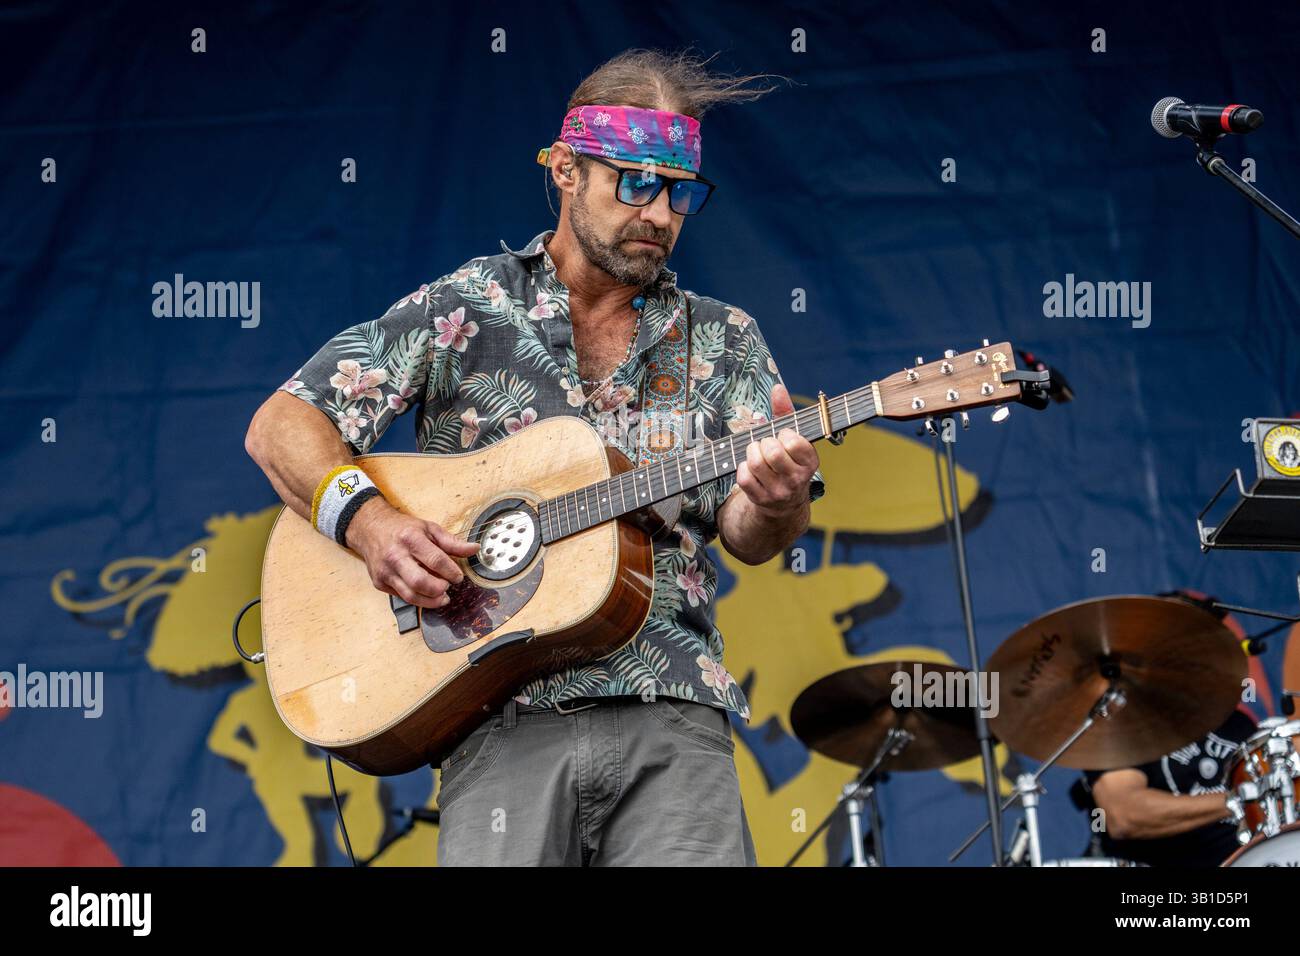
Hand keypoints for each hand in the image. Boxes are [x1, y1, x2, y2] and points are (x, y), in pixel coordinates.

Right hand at [345, 497, 479, 608]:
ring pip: (410, 595)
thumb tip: (474, 549)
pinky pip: (401, 597)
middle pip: (420, 581)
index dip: (451, 571)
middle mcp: (395, 556)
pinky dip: (417, 599)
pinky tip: (426, 595)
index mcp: (410, 539)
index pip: (435, 560)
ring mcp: (385, 571)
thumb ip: (452, 542)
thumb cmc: (402, 529)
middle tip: (447, 587)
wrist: (370, 529)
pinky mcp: (379, 583)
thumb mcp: (429, 528)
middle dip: (438, 589)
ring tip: (442, 598)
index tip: (458, 576)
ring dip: (430, 601)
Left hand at [734, 383, 819, 517]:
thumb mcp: (793, 438)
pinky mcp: (760, 499)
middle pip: (772, 453)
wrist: (784, 502)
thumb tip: (777, 388)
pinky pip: (744, 477)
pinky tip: (751, 467)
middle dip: (765, 442)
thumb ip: (785, 411)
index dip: (784, 435)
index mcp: (810, 463)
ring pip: (756, 463)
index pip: (794, 443)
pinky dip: (743, 467)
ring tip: (757, 452)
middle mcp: (796, 480)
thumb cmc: (788, 460)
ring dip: (752, 452)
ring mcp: (778, 492)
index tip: (784, 437)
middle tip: (767, 444)